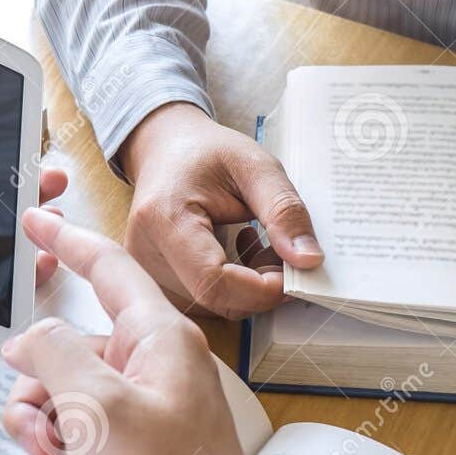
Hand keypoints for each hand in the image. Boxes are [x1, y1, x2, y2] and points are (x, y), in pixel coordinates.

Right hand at [0, 208, 344, 454]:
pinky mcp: (142, 446)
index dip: (68, 242)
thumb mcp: (95, 409)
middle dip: (38, 381)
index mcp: (159, 337)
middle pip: (72, 345)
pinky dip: (64, 448)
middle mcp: (157, 364)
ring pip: (69, 392)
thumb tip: (28, 339)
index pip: (108, 269)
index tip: (37, 217)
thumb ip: (53, 356)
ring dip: (46, 422)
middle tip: (38, 422)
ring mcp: (150, 406)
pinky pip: (84, 429)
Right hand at [118, 102, 322, 319]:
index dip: (260, 289)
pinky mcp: (156, 280)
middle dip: (260, 288)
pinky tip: (241, 252)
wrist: (166, 149)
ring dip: (250, 288)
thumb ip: (284, 210)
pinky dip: (235, 287)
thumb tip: (309, 261)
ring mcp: (146, 271)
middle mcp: (145, 253)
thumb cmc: (206, 152)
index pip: (213, 281)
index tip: (294, 270)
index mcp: (163, 218)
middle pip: (214, 299)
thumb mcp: (255, 166)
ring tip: (260, 243)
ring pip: (213, 305)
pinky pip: (205, 300)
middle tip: (282, 252)